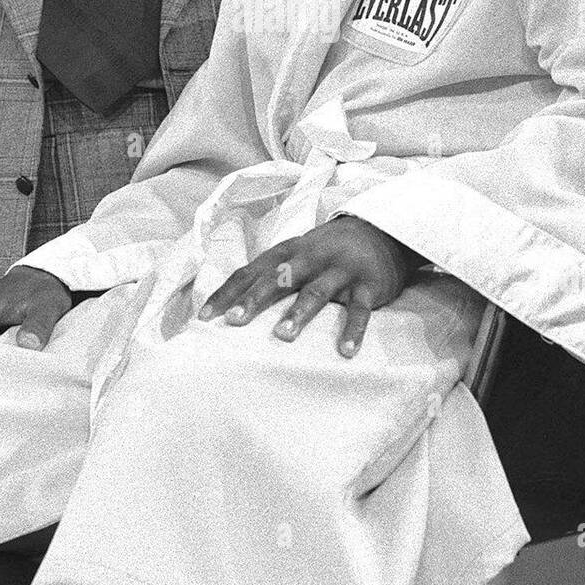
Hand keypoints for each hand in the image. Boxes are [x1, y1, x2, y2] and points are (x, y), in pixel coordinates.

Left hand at [198, 215, 421, 356]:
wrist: (379, 233)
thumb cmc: (325, 252)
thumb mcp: (296, 255)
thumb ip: (269, 275)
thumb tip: (229, 308)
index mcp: (287, 252)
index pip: (250, 272)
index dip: (227, 294)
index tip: (204, 319)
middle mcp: (310, 258)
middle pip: (278, 278)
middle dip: (255, 300)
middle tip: (234, 322)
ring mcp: (339, 270)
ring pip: (316, 292)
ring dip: (298, 313)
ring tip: (282, 336)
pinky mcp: (367, 285)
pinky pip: (360, 310)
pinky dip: (353, 331)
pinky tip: (345, 352)